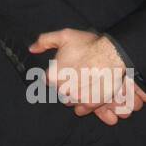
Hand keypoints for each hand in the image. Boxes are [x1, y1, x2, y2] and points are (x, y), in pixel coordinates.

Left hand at [28, 28, 145, 120]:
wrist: (113, 54)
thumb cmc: (89, 45)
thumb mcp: (64, 36)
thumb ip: (45, 41)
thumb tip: (32, 49)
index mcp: (54, 75)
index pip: (48, 80)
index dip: (58, 74)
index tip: (66, 69)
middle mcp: (63, 90)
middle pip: (60, 91)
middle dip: (67, 84)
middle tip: (77, 73)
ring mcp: (77, 98)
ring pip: (70, 100)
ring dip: (75, 94)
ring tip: (85, 82)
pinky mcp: (90, 104)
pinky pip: (81, 110)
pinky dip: (83, 104)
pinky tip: (88, 93)